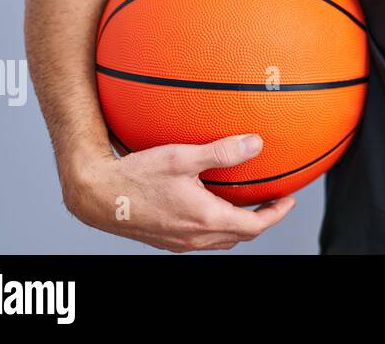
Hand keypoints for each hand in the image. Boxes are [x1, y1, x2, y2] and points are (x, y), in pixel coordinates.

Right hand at [64, 134, 295, 251]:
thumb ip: (222, 151)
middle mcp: (194, 237)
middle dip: (261, 221)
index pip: (254, 227)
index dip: (276, 214)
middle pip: (240, 237)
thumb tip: (257, 142)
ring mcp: (179, 242)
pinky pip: (202, 238)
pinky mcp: (166, 240)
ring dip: (239, 225)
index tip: (289, 199)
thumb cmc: (137, 176)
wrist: (96, 197)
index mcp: (205, 220)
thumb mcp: (182, 157)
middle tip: (273, 201)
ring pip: (221, 240)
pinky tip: (211, 204)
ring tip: (247, 204)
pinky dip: (217, 225)